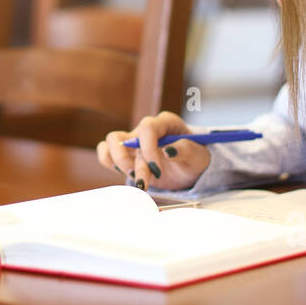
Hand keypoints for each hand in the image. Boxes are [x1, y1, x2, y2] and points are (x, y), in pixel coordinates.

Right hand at [96, 111, 210, 191]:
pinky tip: (127, 175)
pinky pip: (106, 153)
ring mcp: (133, 140)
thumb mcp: (199, 157)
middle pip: (125, 138)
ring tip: (135, 180)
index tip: (156, 169)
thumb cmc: (195, 160)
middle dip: (130, 162)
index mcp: (166, 123)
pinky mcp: (125, 154)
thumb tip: (169, 151)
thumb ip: (187, 150)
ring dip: (118, 163)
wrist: (190, 172)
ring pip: (111, 143)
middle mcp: (146, 129)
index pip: (148, 127)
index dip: (148, 148)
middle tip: (143, 181)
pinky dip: (110, 164)